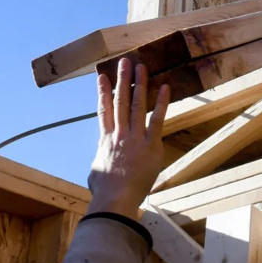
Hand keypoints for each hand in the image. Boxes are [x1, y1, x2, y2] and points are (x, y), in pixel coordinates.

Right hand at [86, 57, 169, 219]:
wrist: (115, 200)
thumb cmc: (105, 192)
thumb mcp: (96, 172)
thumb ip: (100, 160)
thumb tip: (100, 161)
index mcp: (105, 140)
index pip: (103, 110)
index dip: (102, 92)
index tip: (102, 76)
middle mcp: (119, 134)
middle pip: (121, 101)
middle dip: (123, 79)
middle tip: (125, 61)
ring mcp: (135, 137)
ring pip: (138, 105)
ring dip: (140, 84)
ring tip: (142, 67)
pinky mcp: (151, 144)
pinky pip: (158, 119)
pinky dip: (162, 103)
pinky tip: (165, 88)